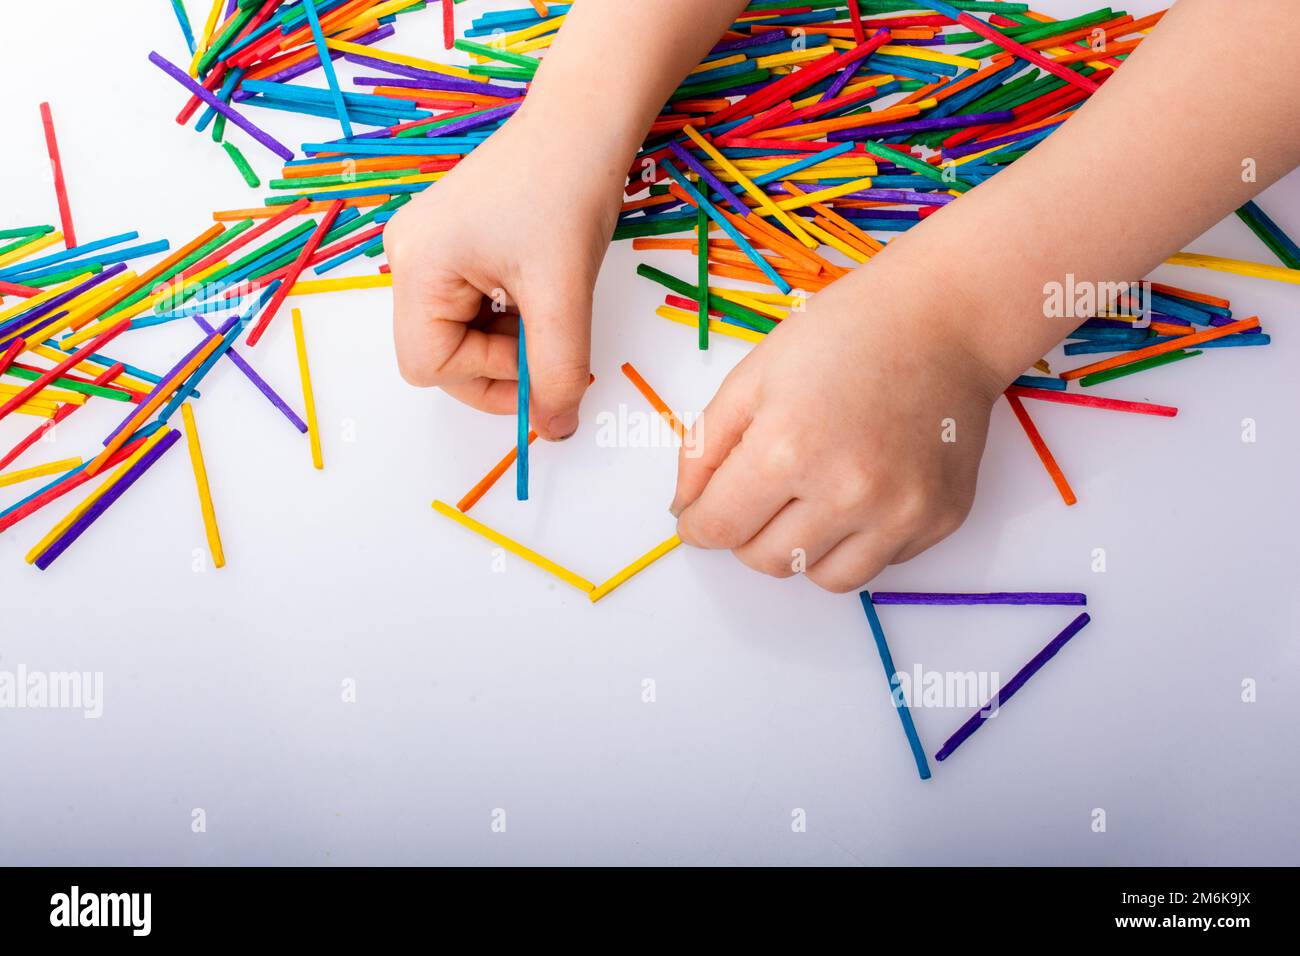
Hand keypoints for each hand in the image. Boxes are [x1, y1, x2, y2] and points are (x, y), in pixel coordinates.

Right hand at [385, 108, 624, 438]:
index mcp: (416, 266)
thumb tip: (553, 428)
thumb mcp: (563, 295)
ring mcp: (428, 249)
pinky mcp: (454, 244)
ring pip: (459, 333)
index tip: (542, 372)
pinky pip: (471, 306)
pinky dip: (508, 317)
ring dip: (508, 341)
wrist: (584, 122)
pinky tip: (541, 294)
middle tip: (553, 348)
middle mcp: (408, 257)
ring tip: (551, 310)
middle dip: (498, 364)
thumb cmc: (567, 190)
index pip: (429, 366)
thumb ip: (556, 371)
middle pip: (439, 353)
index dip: (488, 383)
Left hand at [670, 270, 1003, 592]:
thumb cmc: (845, 334)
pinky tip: (861, 488)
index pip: (720, 529)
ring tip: (810, 496)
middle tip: (758, 495)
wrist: (945, 319)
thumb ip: (704, 450)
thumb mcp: (752, 377)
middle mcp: (847, 493)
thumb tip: (686, 510)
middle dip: (747, 536)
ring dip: (800, 548)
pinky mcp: (939, 521)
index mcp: (788, 450)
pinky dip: (856, 540)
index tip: (700, 516)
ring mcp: (900, 513)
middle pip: (766, 562)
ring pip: (822, 577)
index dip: (698, 525)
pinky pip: (878, 561)